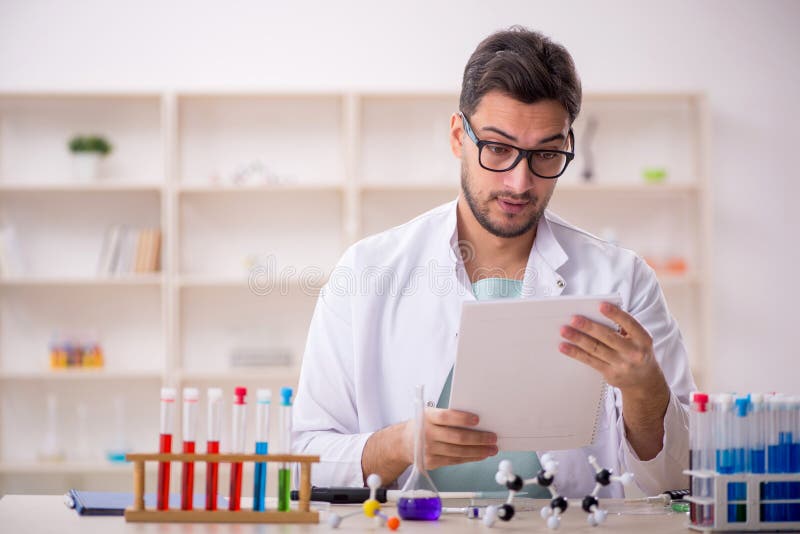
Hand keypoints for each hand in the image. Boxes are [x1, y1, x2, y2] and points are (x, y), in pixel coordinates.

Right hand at [361, 408, 497, 484]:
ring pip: (458, 452)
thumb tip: (476, 420)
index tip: (477, 419)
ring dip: (478, 451)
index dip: (462, 418)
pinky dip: (470, 458)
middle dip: (478, 438)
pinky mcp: (432, 462)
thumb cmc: (423, 424)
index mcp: (427, 417)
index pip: (446, 417)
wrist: (403, 442)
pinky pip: (455, 460)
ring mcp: (429, 450)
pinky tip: (480, 455)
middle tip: (492, 437)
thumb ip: (448, 416)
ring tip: (491, 448)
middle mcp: (427, 434)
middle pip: (456, 437)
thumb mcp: (429, 414)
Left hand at [558, 302, 665, 394]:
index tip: (601, 305)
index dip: (615, 314)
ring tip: (564, 331)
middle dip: (589, 327)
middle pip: (608, 337)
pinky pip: (590, 361)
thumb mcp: (638, 339)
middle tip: (574, 319)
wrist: (644, 381)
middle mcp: (634, 353)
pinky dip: (575, 353)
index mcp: (643, 339)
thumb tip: (597, 313)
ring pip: (596, 349)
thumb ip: (623, 327)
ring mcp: (622, 365)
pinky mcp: (610, 374)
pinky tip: (565, 347)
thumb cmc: (637, 352)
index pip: (629, 324)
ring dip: (578, 339)